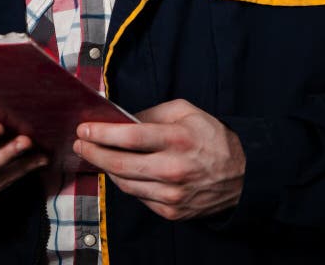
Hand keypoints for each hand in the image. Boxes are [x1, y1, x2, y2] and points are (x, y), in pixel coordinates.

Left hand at [73, 99, 244, 220]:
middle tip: (79, 143)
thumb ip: (151, 113)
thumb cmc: (211, 137)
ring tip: (93, 154)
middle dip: (93, 153)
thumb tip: (121, 118)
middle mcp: (174, 169)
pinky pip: (138, 197)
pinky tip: (117, 170)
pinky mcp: (173, 212)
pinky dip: (124, 182)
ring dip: (104, 169)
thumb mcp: (185, 111)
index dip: (101, 133)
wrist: (245, 175)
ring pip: (125, 183)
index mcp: (177, 140)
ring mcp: (173, 194)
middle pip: (121, 164)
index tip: (84, 128)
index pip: (129, 137)